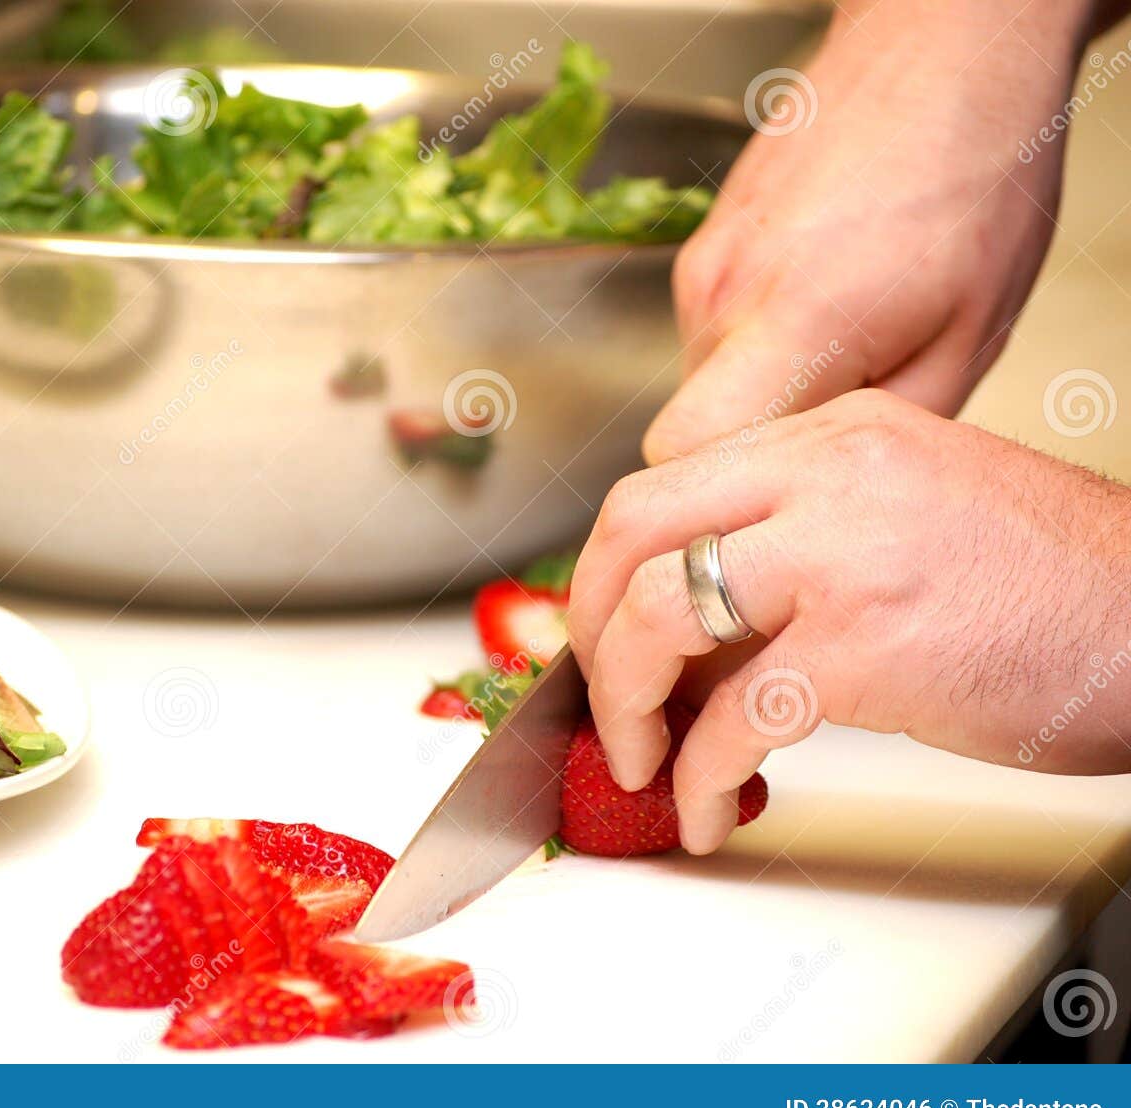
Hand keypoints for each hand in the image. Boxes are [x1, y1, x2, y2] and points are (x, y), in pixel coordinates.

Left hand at [567, 389, 1130, 853]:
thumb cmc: (1049, 588)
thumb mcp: (906, 515)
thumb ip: (796, 542)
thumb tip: (692, 627)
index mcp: (832, 435)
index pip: (666, 481)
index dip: (611, 567)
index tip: (605, 630)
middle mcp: (826, 473)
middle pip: (632, 530)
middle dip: (588, 625)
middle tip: (598, 694)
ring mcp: (841, 553)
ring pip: (658, 614)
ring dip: (624, 704)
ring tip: (639, 762)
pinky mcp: (866, 645)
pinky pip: (734, 717)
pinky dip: (701, 778)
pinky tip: (709, 810)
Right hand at [644, 0, 1093, 463]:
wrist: (942, 47)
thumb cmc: (975, 171)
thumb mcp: (973, 329)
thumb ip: (892, 425)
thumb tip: (834, 487)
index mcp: (798, 317)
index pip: (684, 455)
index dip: (709, 498)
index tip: (756, 508)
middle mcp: (727, 290)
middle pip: (690, 429)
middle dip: (749, 451)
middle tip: (824, 437)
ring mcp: (706, 263)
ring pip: (701, 382)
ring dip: (757, 392)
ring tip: (838, 351)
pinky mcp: (704, 246)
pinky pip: (709, 333)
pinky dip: (755, 345)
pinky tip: (821, 308)